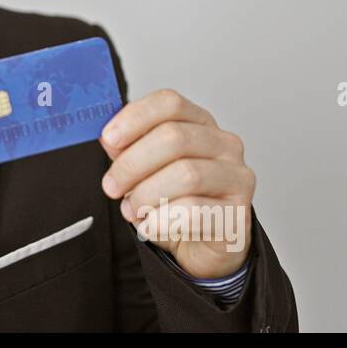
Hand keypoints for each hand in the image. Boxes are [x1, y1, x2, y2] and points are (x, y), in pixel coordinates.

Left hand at [99, 89, 254, 278]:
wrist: (204, 245)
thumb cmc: (174, 201)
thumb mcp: (146, 170)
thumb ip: (128, 150)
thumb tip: (109, 138)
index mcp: (199, 123)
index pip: (170, 103)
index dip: (135, 117)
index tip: (109, 138)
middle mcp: (224, 144)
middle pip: (173, 137)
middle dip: (132, 164)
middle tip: (111, 186)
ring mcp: (237, 177)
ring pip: (185, 174)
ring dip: (146, 195)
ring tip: (132, 210)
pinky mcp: (237, 213)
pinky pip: (194, 211)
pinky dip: (162, 220)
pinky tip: (151, 225)